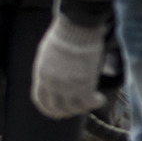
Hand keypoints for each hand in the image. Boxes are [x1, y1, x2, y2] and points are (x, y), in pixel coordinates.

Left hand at [31, 4, 108, 118]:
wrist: (76, 28)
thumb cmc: (64, 35)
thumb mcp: (48, 54)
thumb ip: (49, 69)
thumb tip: (54, 76)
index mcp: (41, 75)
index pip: (41, 100)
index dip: (49, 109)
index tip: (58, 112)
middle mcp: (51, 84)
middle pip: (57, 108)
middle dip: (67, 112)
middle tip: (77, 110)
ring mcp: (66, 86)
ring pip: (73, 108)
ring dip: (83, 108)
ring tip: (92, 102)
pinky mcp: (83, 84)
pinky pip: (88, 102)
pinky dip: (95, 103)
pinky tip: (99, 99)